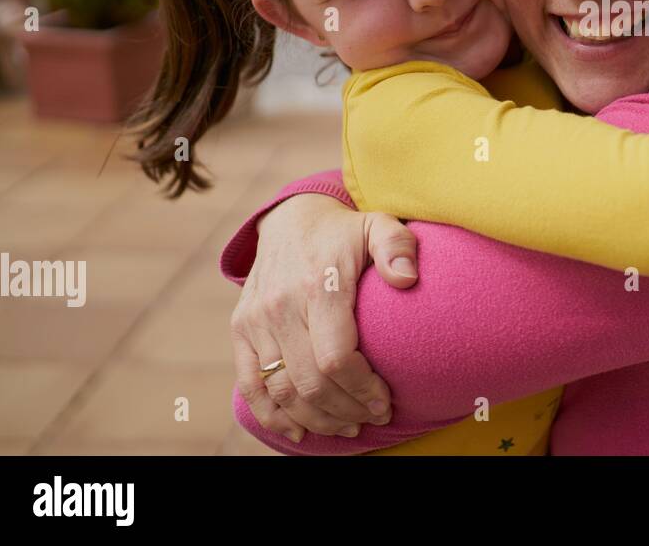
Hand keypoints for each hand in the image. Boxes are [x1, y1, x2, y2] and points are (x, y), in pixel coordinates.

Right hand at [230, 193, 417, 440]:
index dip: (362, 389)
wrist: (290, 219)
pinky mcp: (240, 328)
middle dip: (346, 410)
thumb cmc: (345, 231)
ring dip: (316, 418)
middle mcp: (281, 305)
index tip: (386, 402)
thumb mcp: (378, 225)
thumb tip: (408, 279)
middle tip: (373, 417)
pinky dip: (272, 416)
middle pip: (310, 381)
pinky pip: (251, 384)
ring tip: (348, 425)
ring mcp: (256, 319)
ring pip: (281, 390)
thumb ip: (398, 246)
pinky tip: (300, 430)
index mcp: (319, 284)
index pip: (336, 357)